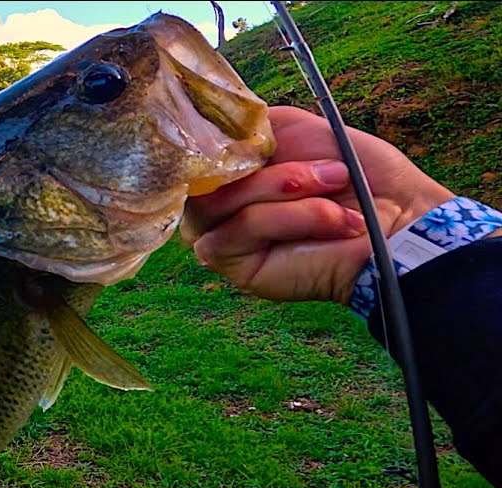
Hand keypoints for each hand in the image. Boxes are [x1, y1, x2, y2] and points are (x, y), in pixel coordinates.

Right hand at [179, 105, 454, 303]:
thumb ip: (248, 124)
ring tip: (337, 192)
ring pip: (220, 200)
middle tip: (332, 172)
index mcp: (227, 169)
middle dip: (273, 168)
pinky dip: (293, 218)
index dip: (215, 140)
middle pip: (205, 174)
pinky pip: (243, 226)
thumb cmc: (354, 175)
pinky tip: (334, 225)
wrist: (396, 219)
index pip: (193, 150)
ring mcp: (217, 233)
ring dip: (290, 190)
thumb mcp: (296, 128)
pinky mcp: (230, 262)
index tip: (258, 137)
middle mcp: (213, 202)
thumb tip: (205, 125)